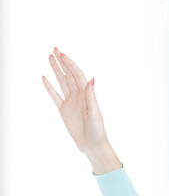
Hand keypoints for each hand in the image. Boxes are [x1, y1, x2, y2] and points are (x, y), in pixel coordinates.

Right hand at [42, 48, 115, 170]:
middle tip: (54, 49)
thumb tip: (91, 79)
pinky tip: (44, 78)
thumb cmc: (98, 131)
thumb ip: (91, 96)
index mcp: (86, 95)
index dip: (70, 64)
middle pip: (68, 75)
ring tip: (49, 58)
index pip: (77, 75)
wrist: (93, 146)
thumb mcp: (95, 113)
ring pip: (61, 82)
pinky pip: (55, 96)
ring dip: (56, 70)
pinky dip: (49, 87)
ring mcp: (70, 102)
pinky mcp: (63, 111)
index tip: (61, 54)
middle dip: (62, 62)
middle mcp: (78, 96)